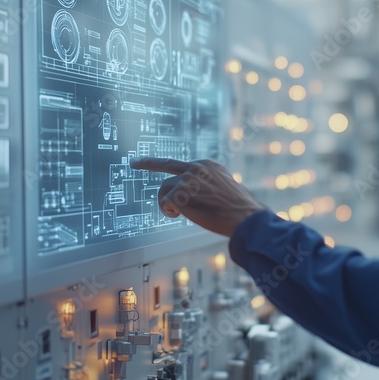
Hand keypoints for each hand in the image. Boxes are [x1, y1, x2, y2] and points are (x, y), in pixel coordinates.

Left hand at [130, 158, 265, 236]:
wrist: (244, 217)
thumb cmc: (238, 208)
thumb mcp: (225, 187)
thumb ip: (208, 183)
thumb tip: (198, 193)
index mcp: (208, 165)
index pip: (183, 164)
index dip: (168, 168)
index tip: (153, 162)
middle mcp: (196, 168)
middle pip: (166, 165)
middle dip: (148, 163)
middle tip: (134, 162)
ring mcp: (187, 180)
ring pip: (164, 189)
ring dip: (168, 203)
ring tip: (180, 213)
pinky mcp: (180, 194)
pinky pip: (164, 203)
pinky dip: (169, 211)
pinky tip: (180, 215)